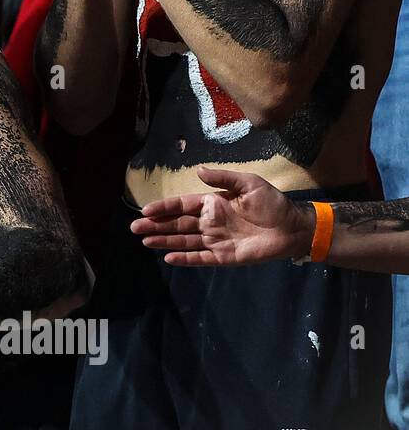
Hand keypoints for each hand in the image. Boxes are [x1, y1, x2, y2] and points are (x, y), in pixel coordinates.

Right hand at [131, 167, 314, 266]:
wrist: (293, 227)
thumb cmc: (272, 203)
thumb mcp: (249, 183)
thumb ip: (223, 178)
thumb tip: (199, 171)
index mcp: (213, 203)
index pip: (182, 205)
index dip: (164, 208)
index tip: (145, 210)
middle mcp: (209, 222)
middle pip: (177, 224)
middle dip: (155, 226)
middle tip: (135, 228)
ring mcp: (215, 240)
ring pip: (184, 241)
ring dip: (164, 240)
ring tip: (144, 241)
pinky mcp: (224, 257)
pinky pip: (201, 258)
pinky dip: (185, 259)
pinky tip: (168, 258)